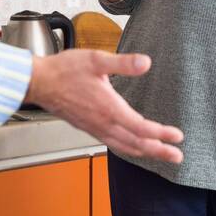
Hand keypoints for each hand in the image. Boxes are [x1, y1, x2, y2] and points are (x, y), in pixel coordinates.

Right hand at [26, 50, 183, 161]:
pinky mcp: (89, 129)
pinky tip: (134, 147)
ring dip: (146, 153)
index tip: (177, 137)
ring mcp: (95, 129)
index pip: (141, 128)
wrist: (38, 83)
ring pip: (125, 147)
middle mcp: (103, 124)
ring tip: (162, 155)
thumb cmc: (64, 70)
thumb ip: (123, 63)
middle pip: (136, 144)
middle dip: (159, 151)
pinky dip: (129, 149)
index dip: (161, 134)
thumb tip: (145, 62)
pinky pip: (113, 145)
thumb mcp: (96, 60)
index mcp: (108, 109)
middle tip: (178, 156)